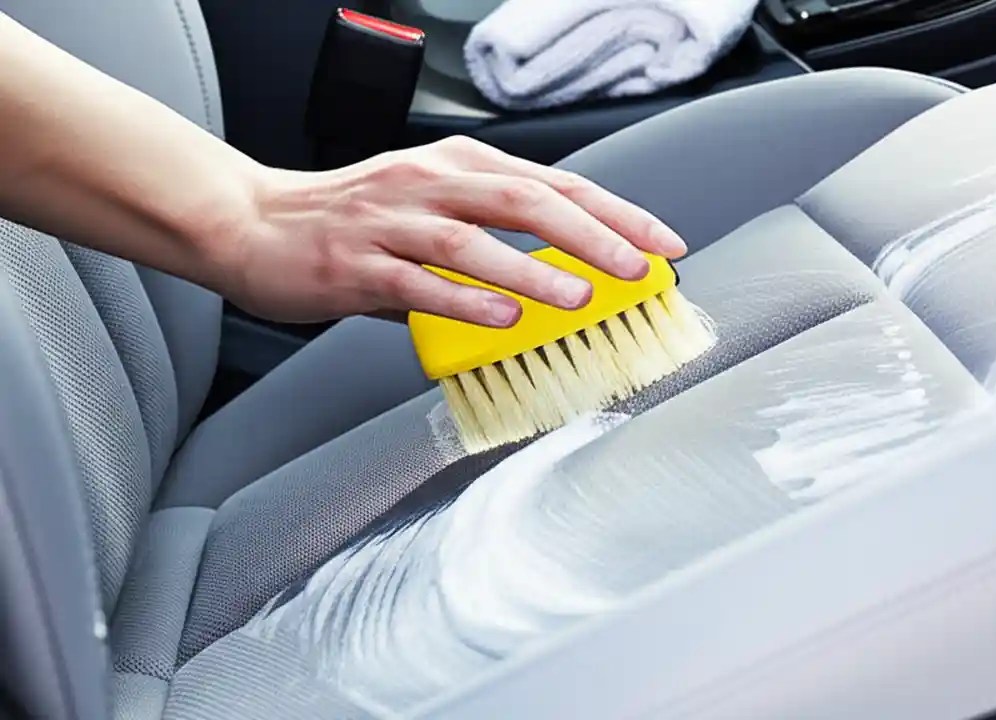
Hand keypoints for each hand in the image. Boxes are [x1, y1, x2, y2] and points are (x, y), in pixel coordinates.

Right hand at [221, 136, 686, 326]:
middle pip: (525, 199)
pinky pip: (418, 282)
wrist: (252, 223)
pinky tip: (504, 317)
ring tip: (580, 296)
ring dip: (533, 268)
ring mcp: (389, 222)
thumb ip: (490, 236)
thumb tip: (564, 277)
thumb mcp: (429, 207)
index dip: (614, 213)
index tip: (661, 244)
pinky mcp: (355, 264)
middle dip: (591, 235)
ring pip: (472, 239)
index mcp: (455, 166)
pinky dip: (465, 300)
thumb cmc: (350, 219)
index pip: (554, 183)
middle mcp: (427, 183)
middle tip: (638, 268)